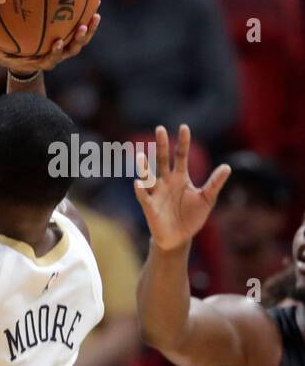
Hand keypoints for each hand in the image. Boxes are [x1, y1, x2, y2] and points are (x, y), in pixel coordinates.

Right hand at [0, 13, 99, 74]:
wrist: (28, 64)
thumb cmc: (15, 59)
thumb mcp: (4, 58)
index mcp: (45, 61)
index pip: (53, 58)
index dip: (57, 51)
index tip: (58, 43)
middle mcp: (59, 55)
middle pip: (74, 49)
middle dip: (80, 38)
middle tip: (82, 27)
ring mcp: (67, 47)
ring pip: (82, 39)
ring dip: (90, 28)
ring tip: (96, 14)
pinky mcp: (70, 37)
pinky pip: (81, 26)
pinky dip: (87, 15)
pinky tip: (93, 1)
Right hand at [134, 124, 230, 251]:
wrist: (179, 238)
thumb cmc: (192, 217)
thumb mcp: (207, 199)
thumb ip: (214, 183)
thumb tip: (227, 167)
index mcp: (180, 178)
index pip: (181, 156)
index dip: (183, 142)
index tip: (184, 127)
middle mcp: (166, 182)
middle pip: (162, 160)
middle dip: (161, 145)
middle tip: (160, 129)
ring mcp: (156, 193)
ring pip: (148, 176)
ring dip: (144, 166)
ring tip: (141, 156)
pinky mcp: (149, 207)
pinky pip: (143, 196)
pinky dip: (140, 190)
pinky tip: (139, 183)